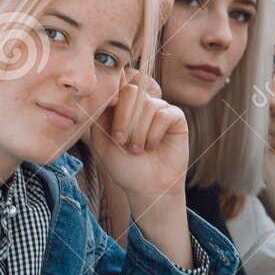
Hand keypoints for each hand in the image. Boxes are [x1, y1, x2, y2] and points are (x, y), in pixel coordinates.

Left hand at [89, 76, 188, 208]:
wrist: (147, 187)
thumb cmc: (124, 167)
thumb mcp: (101, 142)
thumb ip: (98, 116)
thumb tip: (104, 93)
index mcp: (122, 107)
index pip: (116, 87)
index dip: (112, 98)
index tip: (108, 116)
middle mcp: (141, 105)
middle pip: (131, 92)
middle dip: (124, 118)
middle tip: (121, 141)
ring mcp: (159, 109)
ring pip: (148, 105)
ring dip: (139, 132)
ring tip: (137, 150)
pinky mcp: (176, 117)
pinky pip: (164, 114)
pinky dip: (155, 133)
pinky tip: (153, 147)